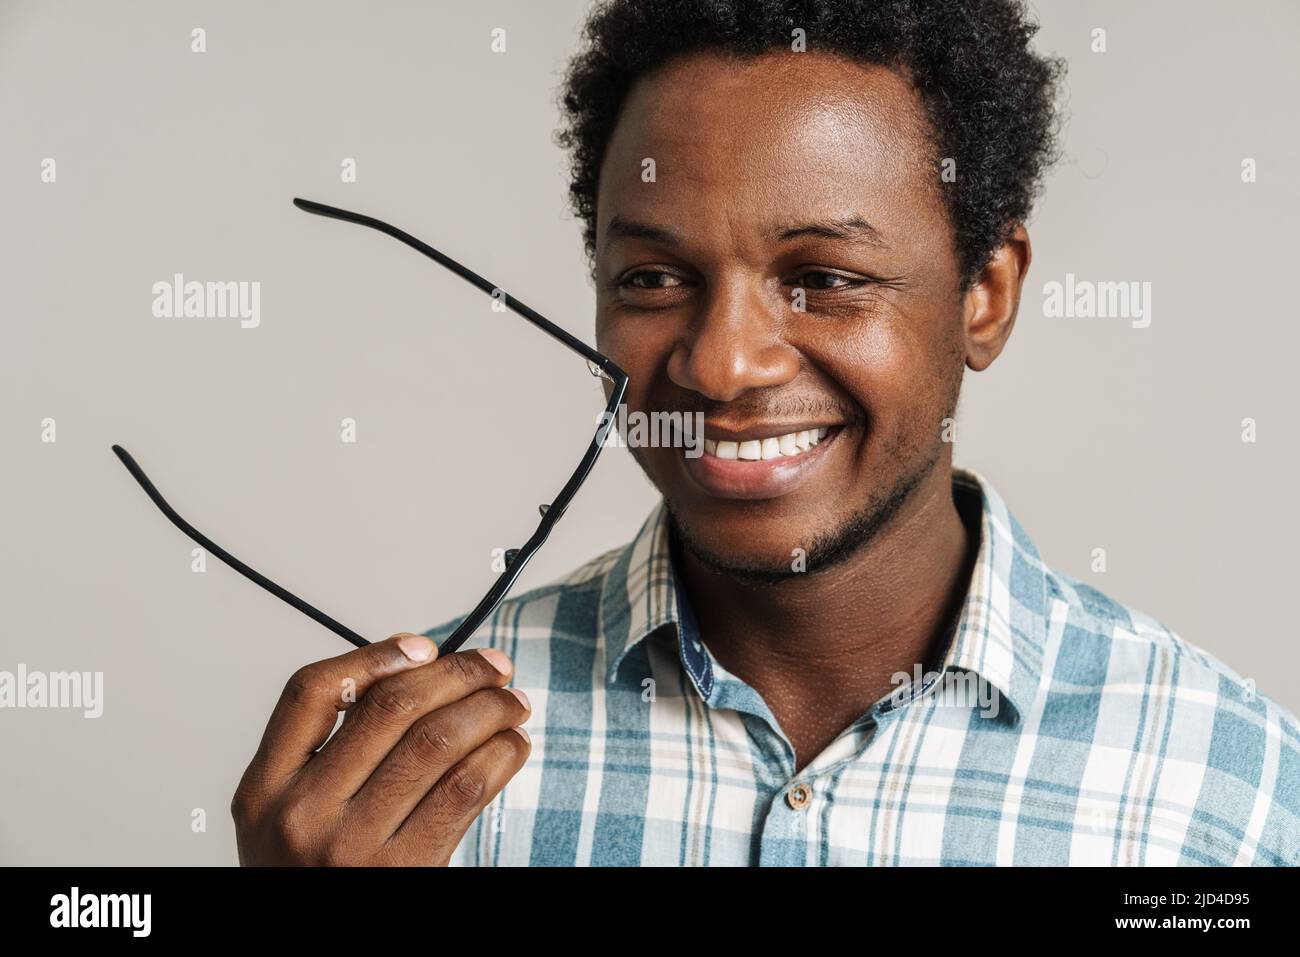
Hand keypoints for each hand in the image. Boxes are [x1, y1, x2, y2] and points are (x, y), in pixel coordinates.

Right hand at [231, 632, 530, 864]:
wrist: (303, 951)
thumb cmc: (311, 878)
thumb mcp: (287, 817)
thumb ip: (326, 754)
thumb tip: (417, 676)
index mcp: (264, 789)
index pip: (313, 692)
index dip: (376, 655)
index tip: (423, 646)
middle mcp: (302, 814)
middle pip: (391, 708)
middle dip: (456, 673)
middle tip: (493, 666)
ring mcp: (351, 847)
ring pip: (437, 740)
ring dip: (490, 709)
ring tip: (512, 703)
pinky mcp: (405, 872)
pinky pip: (465, 789)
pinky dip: (499, 755)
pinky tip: (511, 746)